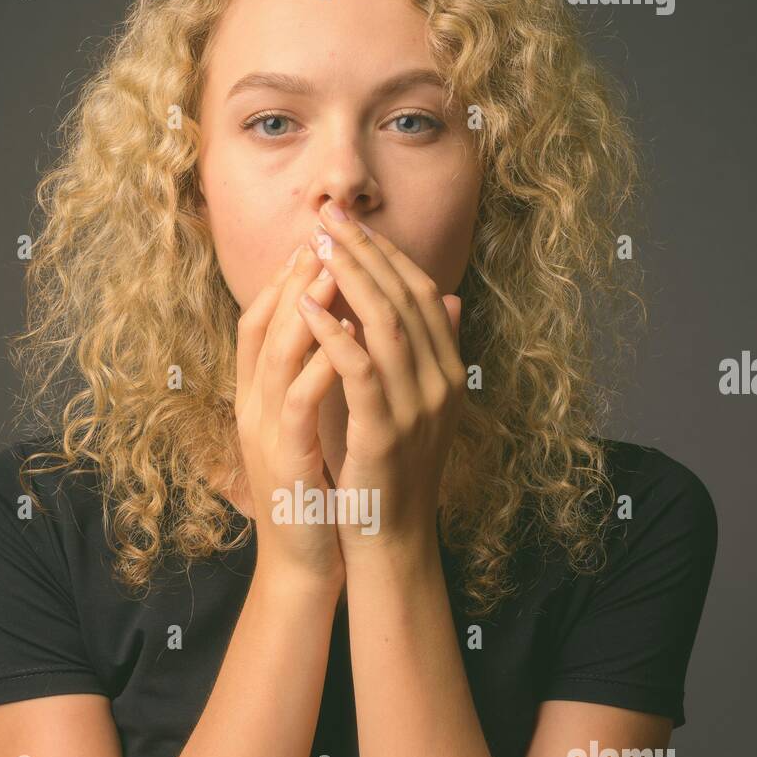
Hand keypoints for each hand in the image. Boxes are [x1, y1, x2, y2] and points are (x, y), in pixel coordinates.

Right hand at [233, 241, 347, 591]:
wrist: (306, 562)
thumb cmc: (317, 494)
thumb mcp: (320, 429)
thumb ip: (329, 381)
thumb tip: (349, 335)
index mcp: (260, 400)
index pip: (261, 324)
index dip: (284, 281)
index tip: (317, 245)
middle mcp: (253, 409)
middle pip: (262, 327)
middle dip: (292, 279)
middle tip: (322, 239)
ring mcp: (264, 432)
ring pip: (276, 355)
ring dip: (304, 310)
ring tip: (332, 270)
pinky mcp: (285, 458)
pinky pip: (299, 401)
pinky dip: (321, 365)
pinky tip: (345, 339)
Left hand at [296, 207, 464, 563]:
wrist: (389, 539)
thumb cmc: (390, 471)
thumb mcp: (417, 404)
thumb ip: (432, 351)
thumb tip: (448, 298)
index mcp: (450, 371)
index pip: (421, 293)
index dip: (386, 254)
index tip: (349, 223)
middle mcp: (443, 382)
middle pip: (406, 297)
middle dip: (365, 253)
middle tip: (328, 217)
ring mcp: (418, 406)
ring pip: (387, 324)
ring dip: (350, 280)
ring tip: (317, 249)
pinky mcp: (386, 430)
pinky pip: (360, 369)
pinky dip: (334, 334)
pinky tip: (307, 309)